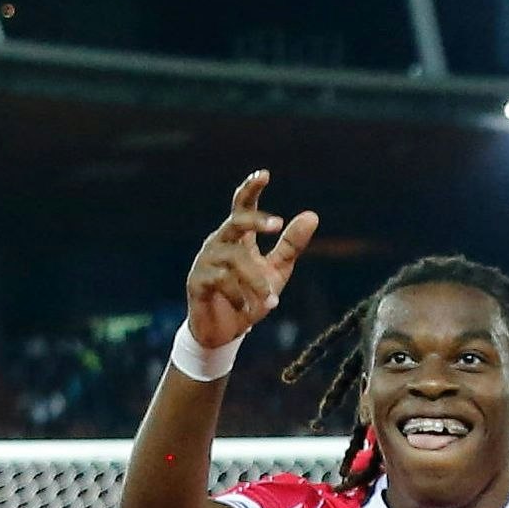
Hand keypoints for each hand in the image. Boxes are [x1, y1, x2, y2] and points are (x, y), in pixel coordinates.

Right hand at [183, 171, 316, 356]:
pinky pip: (220, 280)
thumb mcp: (276, 271)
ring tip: (271, 302)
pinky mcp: (196, 281)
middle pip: (235, 221)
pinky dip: (238, 296)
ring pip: (234, 259)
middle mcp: (219, 243)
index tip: (265, 174)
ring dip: (256, 281)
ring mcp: (205, 261)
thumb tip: (312, 215)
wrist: (224, 333)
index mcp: (238, 237)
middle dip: (256, 221)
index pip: (242, 206)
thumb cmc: (250, 298)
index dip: (251, 188)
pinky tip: (247, 310)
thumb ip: (291, 245)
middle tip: (277, 225)